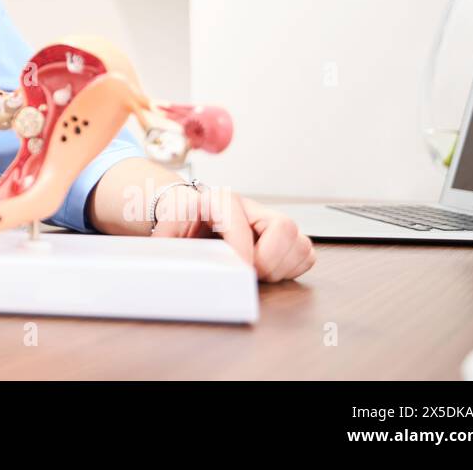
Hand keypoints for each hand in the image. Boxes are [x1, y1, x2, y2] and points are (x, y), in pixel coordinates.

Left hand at [151, 185, 315, 281]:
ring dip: (282, 266)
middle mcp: (251, 207)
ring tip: (257, 271)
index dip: (242, 248)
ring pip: (299, 241)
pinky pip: (306, 254)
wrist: (188, 215)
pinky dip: (292, 268)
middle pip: (284, 226)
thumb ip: (167, 241)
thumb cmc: (180, 223)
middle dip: (270, 258)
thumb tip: (173, 264)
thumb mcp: (166, 228)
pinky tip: (269, 270)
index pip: (241, 220)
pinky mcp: (285, 236)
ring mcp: (270, 220)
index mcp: (221, 200)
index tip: (240, 268)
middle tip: (251, 272)